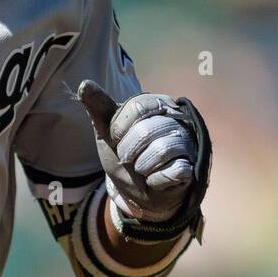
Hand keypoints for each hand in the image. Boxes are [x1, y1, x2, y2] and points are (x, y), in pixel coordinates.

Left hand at [78, 81, 197, 223]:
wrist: (137, 192)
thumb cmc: (124, 155)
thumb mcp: (106, 131)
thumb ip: (98, 107)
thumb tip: (84, 84)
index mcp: (157, 103)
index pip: (137, 107)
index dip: (119, 128)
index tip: (117, 137)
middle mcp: (178, 119)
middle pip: (146, 130)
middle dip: (128, 150)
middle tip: (129, 157)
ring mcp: (188, 142)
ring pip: (161, 150)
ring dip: (142, 166)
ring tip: (143, 168)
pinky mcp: (193, 167)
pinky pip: (174, 171)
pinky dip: (157, 179)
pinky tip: (156, 179)